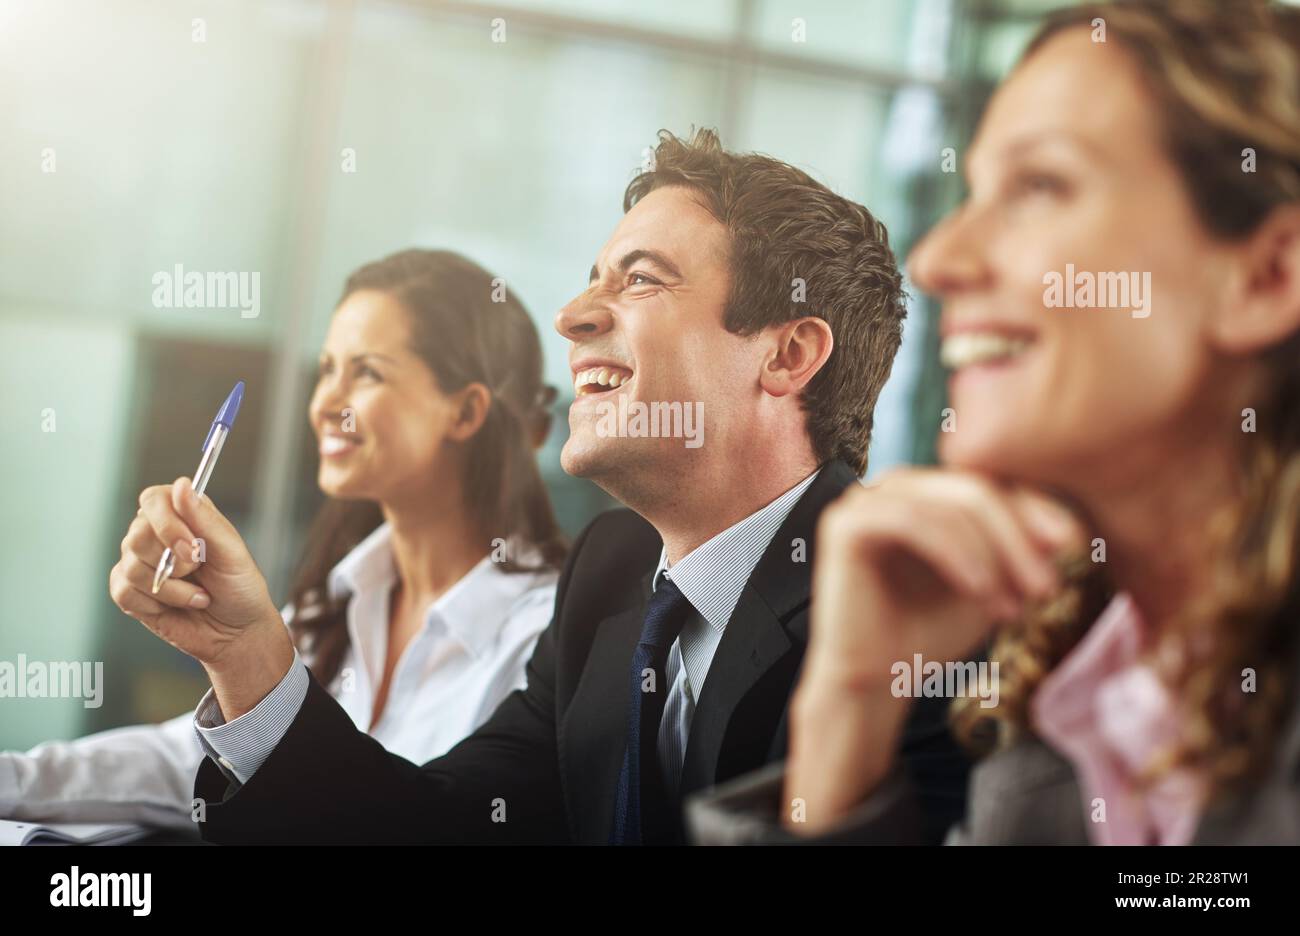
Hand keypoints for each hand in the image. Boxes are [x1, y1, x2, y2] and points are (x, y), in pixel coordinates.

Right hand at [109, 477, 292, 716]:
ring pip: (132, 566)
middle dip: (173, 562)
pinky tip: (179, 606)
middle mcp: (155, 534)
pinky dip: (157, 604)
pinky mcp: (128, 591)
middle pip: (137, 535)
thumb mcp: (232, 552)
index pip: (153, 500)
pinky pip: (124, 591)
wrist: (236, 632)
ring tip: (198, 595)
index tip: (193, 547)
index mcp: (182, 515)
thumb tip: (182, 484)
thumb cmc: (239, 587)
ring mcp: (139, 562)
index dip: (167, 523)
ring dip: (173, 589)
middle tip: (200, 572)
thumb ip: (205, 518)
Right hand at [785, 467, 1086, 831]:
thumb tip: (1072, 529)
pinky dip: (957, 555)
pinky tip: (981, 591)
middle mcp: (892, 485)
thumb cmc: (929, 633)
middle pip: (974, 488)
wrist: (875, 684)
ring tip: (1017, 605)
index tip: (1077, 548)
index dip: (1036, 511)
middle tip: (1048, 588)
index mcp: (925, 491)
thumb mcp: (992, 583)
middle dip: (1019, 538)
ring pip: (949, 505)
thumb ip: (1020, 550)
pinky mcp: (846, 524)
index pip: (992, 483)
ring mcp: (864, 500)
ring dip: (994, 554)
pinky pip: (913, 522)